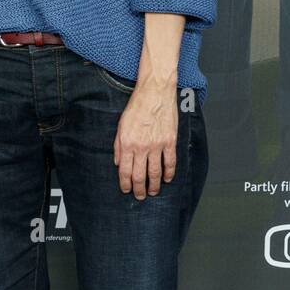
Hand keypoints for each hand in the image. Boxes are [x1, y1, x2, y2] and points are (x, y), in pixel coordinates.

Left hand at [114, 79, 178, 198]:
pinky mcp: (170, 141)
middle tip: (140, 196)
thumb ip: (119, 147)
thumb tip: (119, 164)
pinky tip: (168, 179)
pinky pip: (170, 162)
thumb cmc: (137, 107)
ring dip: (155, 185)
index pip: (125, 171)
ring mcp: (157, 145)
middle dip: (139, 189)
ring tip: (153, 192)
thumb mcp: (120, 126)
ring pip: (156, 172)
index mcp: (127, 144)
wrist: (154, 93)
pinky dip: (169, 173)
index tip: (127, 190)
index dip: (126, 184)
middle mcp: (142, 147)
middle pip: (140, 175)